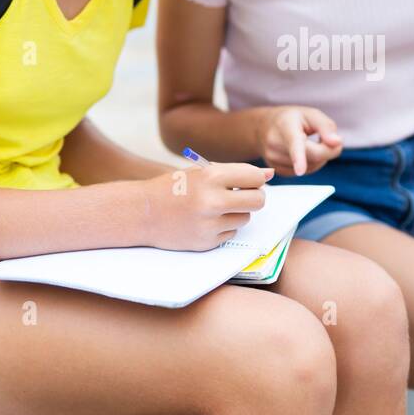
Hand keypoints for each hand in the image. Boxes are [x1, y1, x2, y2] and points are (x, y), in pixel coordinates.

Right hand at [142, 162, 272, 249]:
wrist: (142, 212)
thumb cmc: (174, 188)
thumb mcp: (201, 172)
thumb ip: (235, 172)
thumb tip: (271, 175)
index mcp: (211, 176)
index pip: (255, 177)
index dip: (256, 180)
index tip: (249, 182)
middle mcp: (212, 201)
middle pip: (258, 201)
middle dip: (255, 198)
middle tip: (243, 196)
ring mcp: (209, 224)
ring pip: (245, 219)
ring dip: (237, 213)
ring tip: (215, 209)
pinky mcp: (207, 242)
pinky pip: (231, 234)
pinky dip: (223, 228)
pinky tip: (205, 222)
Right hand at [259, 106, 342, 175]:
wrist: (262, 128)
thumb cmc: (292, 119)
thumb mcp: (310, 114)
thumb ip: (326, 126)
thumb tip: (337, 143)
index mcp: (285, 126)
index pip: (294, 144)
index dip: (298, 158)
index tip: (300, 170)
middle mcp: (275, 145)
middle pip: (312, 157)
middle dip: (328, 150)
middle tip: (332, 139)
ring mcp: (274, 160)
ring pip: (311, 167)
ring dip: (319, 157)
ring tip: (310, 142)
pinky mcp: (278, 171)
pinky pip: (306, 172)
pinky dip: (312, 164)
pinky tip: (304, 153)